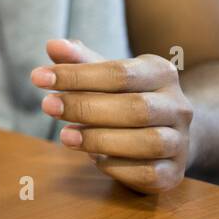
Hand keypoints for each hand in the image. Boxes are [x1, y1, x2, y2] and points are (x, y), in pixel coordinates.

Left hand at [31, 39, 193, 193]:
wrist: (164, 132)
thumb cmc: (124, 96)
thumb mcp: (103, 73)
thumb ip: (79, 60)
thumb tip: (53, 45)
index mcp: (162, 73)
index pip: (119, 73)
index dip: (77, 76)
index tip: (38, 77)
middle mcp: (178, 106)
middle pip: (134, 108)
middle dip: (85, 107)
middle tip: (47, 106)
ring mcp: (180, 141)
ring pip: (146, 142)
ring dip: (99, 139)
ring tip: (64, 136)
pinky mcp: (173, 173)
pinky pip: (148, 173)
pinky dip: (117, 166)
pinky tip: (93, 158)